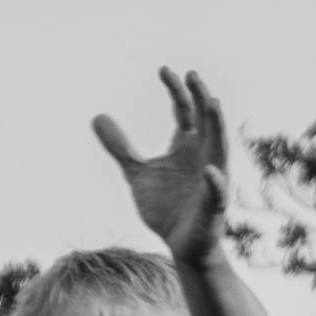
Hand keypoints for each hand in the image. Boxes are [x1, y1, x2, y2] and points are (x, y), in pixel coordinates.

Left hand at [91, 67, 230, 266]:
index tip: (163, 69)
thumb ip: (119, 146)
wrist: (182, 246)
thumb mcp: (135, 173)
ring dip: (216, 126)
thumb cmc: (165, 208)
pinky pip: (217, 191)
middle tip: (190, 74)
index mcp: (185, 146)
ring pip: (218, 147)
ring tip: (212, 104)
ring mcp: (211, 179)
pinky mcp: (213, 205)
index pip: (183, 110)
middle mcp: (202, 156)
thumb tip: (96, 117)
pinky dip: (215, 182)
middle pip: (204, 120)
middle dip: (198, 97)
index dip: (175, 90)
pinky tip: (211, 172)